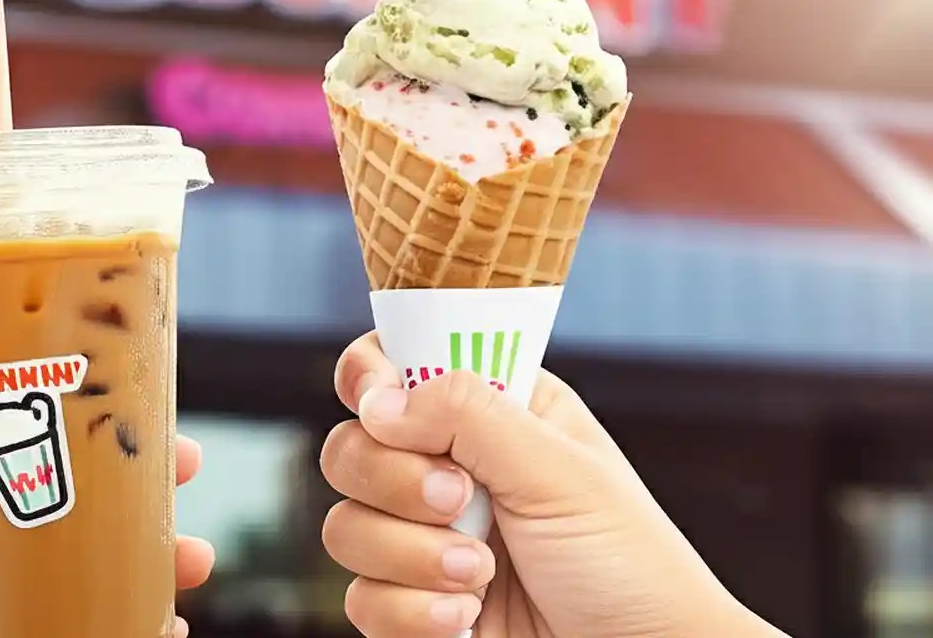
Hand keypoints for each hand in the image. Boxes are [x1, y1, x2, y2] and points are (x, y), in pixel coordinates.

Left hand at [0, 299, 214, 637]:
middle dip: (141, 487)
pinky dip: (139, 623)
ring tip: (195, 561)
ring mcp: (2, 608)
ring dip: (158, 560)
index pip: (16, 441)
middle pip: (75, 505)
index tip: (128, 393)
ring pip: (97, 571)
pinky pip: (96, 629)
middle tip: (186, 466)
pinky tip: (164, 624)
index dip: (77, 415)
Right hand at [320, 332, 785, 637]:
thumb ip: (469, 416)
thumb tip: (380, 402)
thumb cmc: (631, 565)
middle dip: (395, 481)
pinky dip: (411, 612)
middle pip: (352, 446)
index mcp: (491, 410)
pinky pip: (361, 597)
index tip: (377, 403)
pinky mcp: (414, 602)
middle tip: (458, 501)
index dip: (371, 377)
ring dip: (409, 556)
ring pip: (345, 526)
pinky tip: (467, 618)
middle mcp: (450, 467)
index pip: (396, 364)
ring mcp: (426, 538)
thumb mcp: (559, 471)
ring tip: (481, 577)